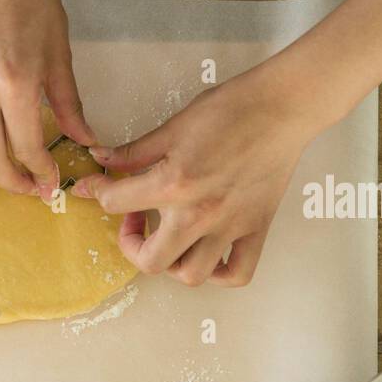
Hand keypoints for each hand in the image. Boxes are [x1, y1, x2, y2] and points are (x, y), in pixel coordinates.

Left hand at [72, 65, 323, 286]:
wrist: (283, 106)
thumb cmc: (231, 109)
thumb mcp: (173, 127)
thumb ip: (134, 152)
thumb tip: (102, 160)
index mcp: (173, 184)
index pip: (116, 203)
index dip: (98, 193)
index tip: (98, 189)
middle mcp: (199, 214)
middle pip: (150, 261)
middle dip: (132, 245)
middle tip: (135, 219)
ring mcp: (230, 227)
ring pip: (191, 275)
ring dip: (172, 262)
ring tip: (171, 237)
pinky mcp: (256, 229)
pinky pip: (237, 273)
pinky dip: (220, 273)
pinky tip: (208, 253)